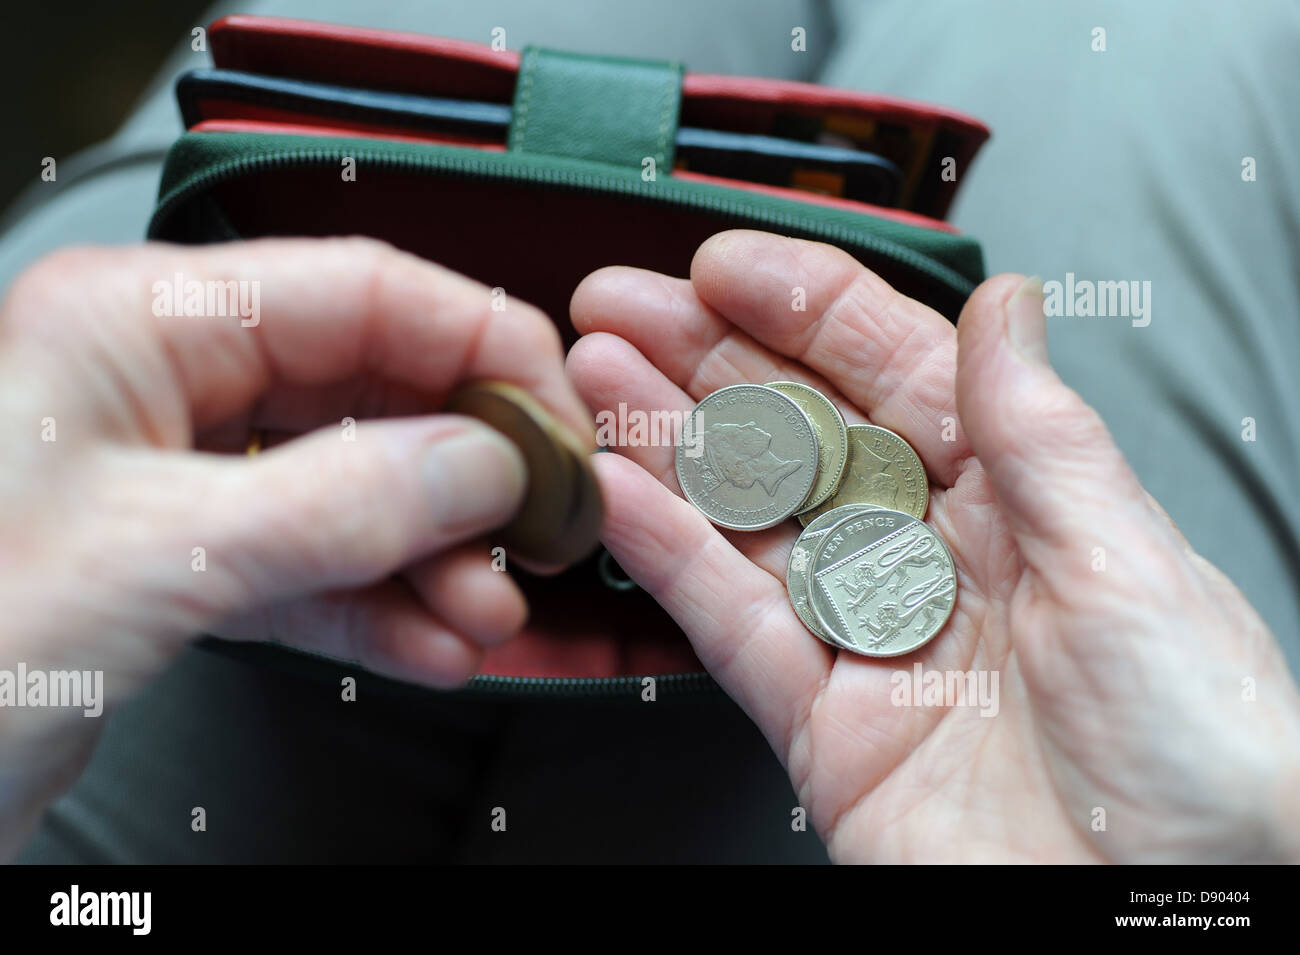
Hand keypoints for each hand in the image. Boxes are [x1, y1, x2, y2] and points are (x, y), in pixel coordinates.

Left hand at [0, 237, 589, 856]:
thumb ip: (340, 503)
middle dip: (462, 473)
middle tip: (537, 527)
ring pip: (351, 489)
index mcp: (135, 322)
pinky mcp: (181, 562)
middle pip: (368, 393)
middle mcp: (160, 382)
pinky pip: (313, 566)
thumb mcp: (156, 558)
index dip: (480, 345)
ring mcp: (175, 475)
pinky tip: (432, 641)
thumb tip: (482, 462)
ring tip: (486, 609)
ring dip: (434, 554)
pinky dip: (380, 606)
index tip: (556, 415)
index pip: (360, 292)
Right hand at [566, 229, 1299, 862]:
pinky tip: (618, 494)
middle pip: (804, 436)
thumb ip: (1041, 434)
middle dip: (708, 360)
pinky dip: (670, 559)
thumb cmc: (1203, 759)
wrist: (1164, 921)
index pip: (899, 375)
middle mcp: (940, 564)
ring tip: (595, 374)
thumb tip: (1004, 306)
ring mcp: (871, 641)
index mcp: (1028, 507)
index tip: (727, 266)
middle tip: (623, 304)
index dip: (807, 311)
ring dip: (668, 443)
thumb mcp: (1131, 566)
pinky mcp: (823, 727)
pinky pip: (733, 626)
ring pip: (750, 521)